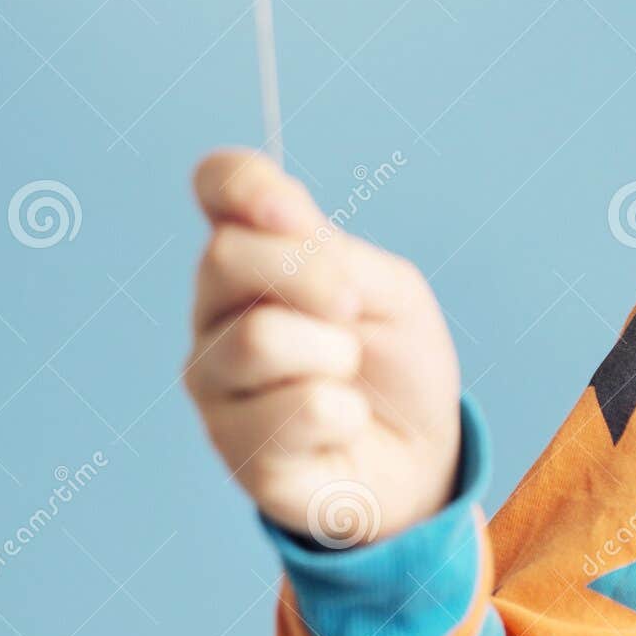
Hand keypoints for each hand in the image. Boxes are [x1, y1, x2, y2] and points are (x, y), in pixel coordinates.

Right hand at [184, 148, 462, 546]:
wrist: (420, 451)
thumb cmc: (398, 361)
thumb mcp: (391, 292)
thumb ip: (339, 256)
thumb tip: (286, 229)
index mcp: (258, 252)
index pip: (217, 186)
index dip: (241, 185)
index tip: (290, 211)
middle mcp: (217, 309)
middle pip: (224, 258)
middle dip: (314, 277)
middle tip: (355, 309)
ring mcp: (214, 377)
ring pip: (255, 339)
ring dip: (333, 355)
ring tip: (347, 374)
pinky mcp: (231, 444)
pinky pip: (291, 411)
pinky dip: (343, 414)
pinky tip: (341, 425)